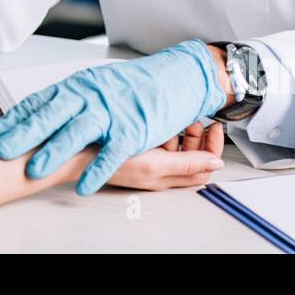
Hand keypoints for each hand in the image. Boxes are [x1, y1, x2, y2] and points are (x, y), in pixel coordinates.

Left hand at [0, 40, 228, 195]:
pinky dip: (97, 169)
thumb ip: (68, 101)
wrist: (175, 76)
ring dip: (54, 151)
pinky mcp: (133, 128)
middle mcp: (90, 96)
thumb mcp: (94, 88)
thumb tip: (36, 114)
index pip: (39, 103)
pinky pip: (112, 151)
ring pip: (77, 132)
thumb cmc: (131, 86)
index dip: (14, 120)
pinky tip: (84, 185)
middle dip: (24, 134)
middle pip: (51, 115)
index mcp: (77, 86)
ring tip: (34, 170)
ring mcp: (111, 111)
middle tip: (2, 151)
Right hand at [106, 123, 224, 189]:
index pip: (204, 166)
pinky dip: (165, 127)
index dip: (213, 147)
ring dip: (180, 129)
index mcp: (167, 177)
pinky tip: (158, 118)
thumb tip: (217, 164)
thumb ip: (187, 164)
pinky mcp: (137, 149)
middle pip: (192, 154)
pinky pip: (160, 138)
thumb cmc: (110, 164)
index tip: (214, 127)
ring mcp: (148, 159)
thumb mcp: (154, 165)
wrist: (77, 155)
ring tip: (172, 117)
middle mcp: (161, 169)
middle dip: (197, 135)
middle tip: (192, 119)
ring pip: (177, 144)